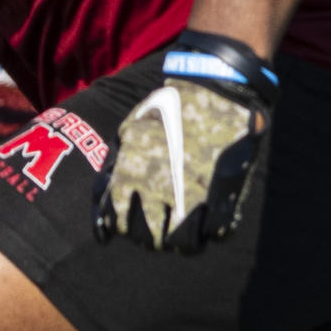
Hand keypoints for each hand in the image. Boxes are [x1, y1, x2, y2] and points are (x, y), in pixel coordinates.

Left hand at [95, 33, 274, 251]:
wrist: (217, 87)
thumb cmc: (172, 104)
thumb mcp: (132, 126)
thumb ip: (117, 160)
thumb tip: (107, 189)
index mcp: (133, 174)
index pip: (118, 222)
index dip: (123, 228)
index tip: (129, 226)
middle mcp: (159, 190)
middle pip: (150, 237)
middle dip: (152, 239)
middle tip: (160, 234)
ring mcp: (194, 195)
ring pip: (183, 244)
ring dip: (182, 244)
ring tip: (186, 237)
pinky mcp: (224, 194)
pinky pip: (218, 232)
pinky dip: (213, 234)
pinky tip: (212, 227)